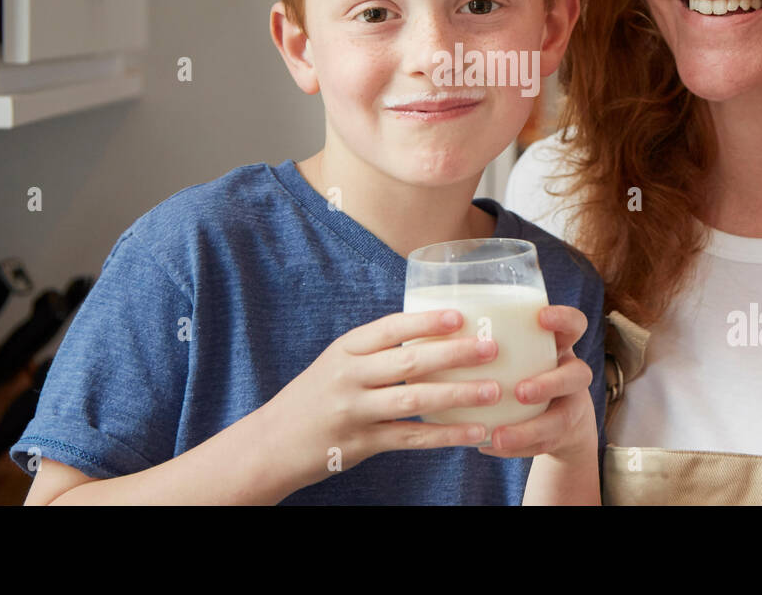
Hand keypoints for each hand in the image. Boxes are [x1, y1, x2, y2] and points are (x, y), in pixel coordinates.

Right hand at [261, 308, 503, 494]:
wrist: (268, 444)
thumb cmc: (312, 399)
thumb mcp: (335, 364)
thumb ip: (374, 353)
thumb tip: (432, 337)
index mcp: (345, 349)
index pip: (390, 328)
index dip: (426, 321)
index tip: (461, 316)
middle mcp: (348, 376)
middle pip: (409, 361)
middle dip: (455, 353)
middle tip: (492, 348)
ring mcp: (354, 411)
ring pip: (415, 400)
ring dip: (458, 394)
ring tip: (493, 390)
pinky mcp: (360, 444)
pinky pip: (411, 437)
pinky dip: (446, 435)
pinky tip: (474, 432)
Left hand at [476, 305, 595, 463]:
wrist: (559, 419)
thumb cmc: (524, 369)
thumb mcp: (520, 349)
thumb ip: (491, 337)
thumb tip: (435, 317)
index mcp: (561, 346)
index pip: (575, 324)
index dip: (563, 319)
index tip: (541, 317)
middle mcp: (572, 374)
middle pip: (577, 374)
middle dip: (549, 383)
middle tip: (520, 392)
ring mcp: (571, 407)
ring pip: (561, 420)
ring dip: (529, 429)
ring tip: (499, 435)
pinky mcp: (562, 436)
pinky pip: (541, 446)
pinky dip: (514, 448)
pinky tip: (487, 445)